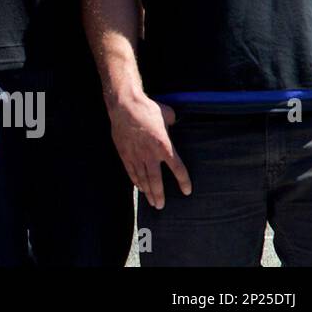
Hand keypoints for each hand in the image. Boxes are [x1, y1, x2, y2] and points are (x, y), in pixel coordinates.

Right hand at [107, 94, 191, 209]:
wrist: (124, 105)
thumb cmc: (147, 108)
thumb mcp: (167, 114)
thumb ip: (172, 122)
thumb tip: (174, 123)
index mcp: (165, 146)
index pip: (177, 169)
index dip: (183, 181)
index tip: (186, 191)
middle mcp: (151, 154)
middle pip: (156, 180)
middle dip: (159, 195)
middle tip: (161, 206)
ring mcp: (136, 155)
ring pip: (142, 178)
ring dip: (147, 191)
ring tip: (151, 201)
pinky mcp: (124, 152)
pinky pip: (130, 170)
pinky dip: (135, 180)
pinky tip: (138, 187)